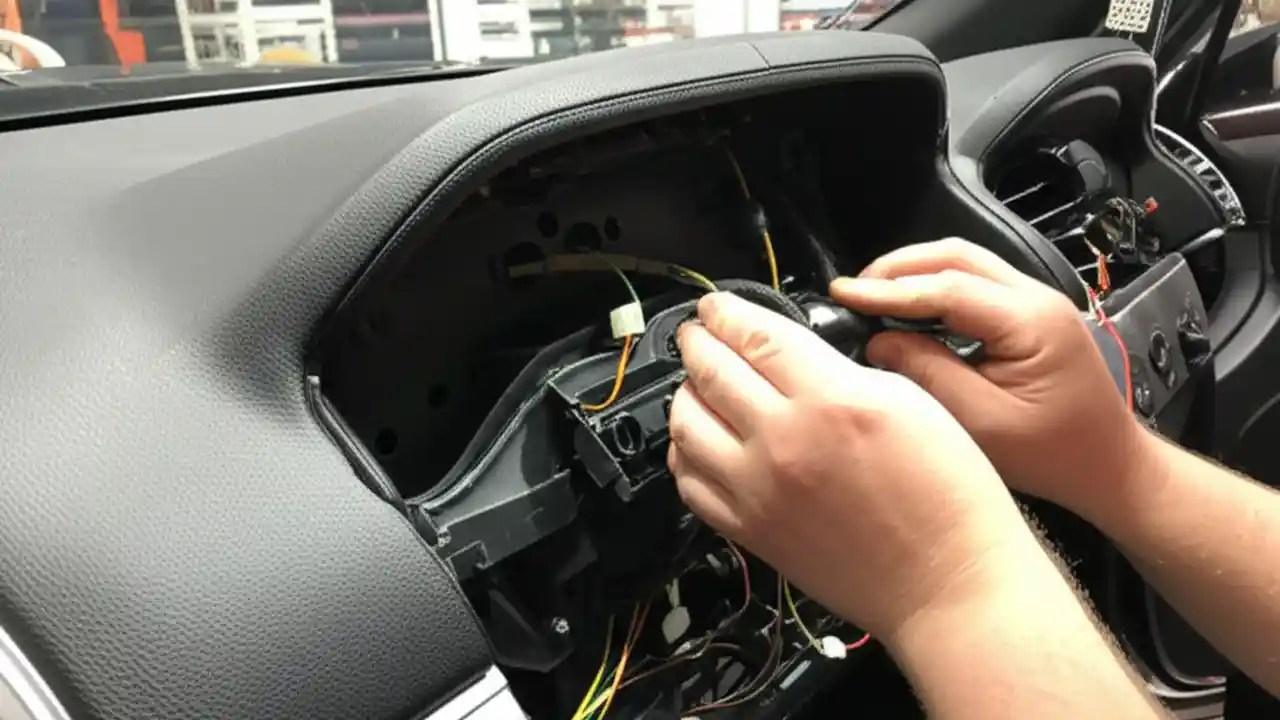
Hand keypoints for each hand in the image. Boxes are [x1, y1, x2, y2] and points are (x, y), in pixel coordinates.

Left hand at [666, 291, 1029, 636]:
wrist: (947, 581)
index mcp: (831, 400)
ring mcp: (758, 490)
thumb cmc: (946, 497)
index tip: (715, 305)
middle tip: (697, 333)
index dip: (724, 312)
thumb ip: (841, 368)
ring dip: (685, 393)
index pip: (753, 335)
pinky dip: (685, 451)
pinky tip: (699, 441)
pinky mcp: (749, 530)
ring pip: (685, 424)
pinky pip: (690, 481)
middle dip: (696, 342)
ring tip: (697, 383)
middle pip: (709, 372)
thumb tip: (792, 352)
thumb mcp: (909, 400)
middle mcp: (784, 442)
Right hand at [830, 238, 1150, 516]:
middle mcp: (1037, 299)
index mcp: (1031, 322)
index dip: (889, 290)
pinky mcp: (1030, 317)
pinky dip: (934, 288)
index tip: (844, 294)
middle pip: (957, 257)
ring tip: (872, 295)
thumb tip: (879, 342)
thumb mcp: (984, 424)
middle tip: (853, 290)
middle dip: (898, 267)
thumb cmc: (1056, 456)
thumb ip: (929, 375)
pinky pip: (975, 285)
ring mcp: (1036, 304)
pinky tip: (908, 309)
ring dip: (915, 273)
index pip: (947, 288)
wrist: (1110, 468)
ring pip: (966, 263)